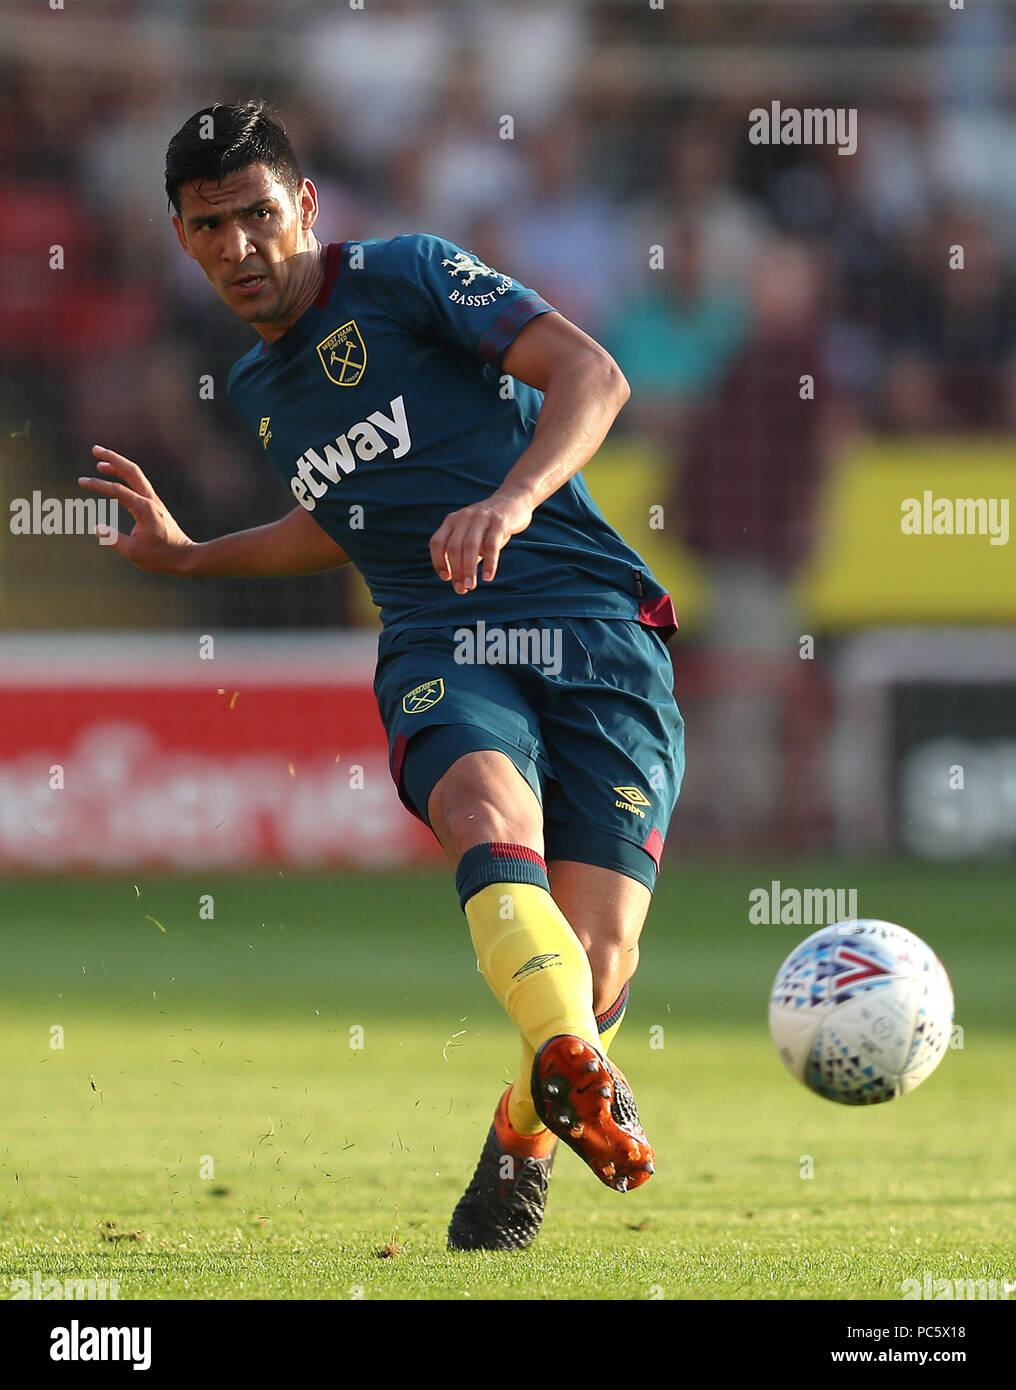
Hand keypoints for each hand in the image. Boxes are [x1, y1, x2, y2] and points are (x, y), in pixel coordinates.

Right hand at [78, 446, 198, 574]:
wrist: (185, 557)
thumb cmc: (160, 557)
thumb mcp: (133, 551)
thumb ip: (113, 539)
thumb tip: (97, 528)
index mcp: (144, 509)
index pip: (118, 490)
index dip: (98, 485)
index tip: (82, 482)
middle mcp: (150, 500)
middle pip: (131, 471)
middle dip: (112, 458)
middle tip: (95, 449)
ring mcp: (154, 501)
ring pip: (136, 475)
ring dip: (119, 465)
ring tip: (100, 463)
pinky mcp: (155, 505)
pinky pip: (138, 484)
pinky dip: (126, 477)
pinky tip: (116, 477)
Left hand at [429, 490, 533, 593]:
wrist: (514, 500)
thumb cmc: (489, 526)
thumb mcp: (472, 536)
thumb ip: (464, 555)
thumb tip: (459, 583)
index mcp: (452, 520)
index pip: (437, 542)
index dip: (438, 561)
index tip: (447, 578)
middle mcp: (464, 517)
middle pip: (453, 547)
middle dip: (456, 570)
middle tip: (462, 589)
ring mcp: (481, 517)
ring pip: (470, 546)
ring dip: (469, 569)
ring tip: (471, 586)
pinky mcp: (499, 521)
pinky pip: (492, 545)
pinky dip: (489, 563)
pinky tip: (488, 577)